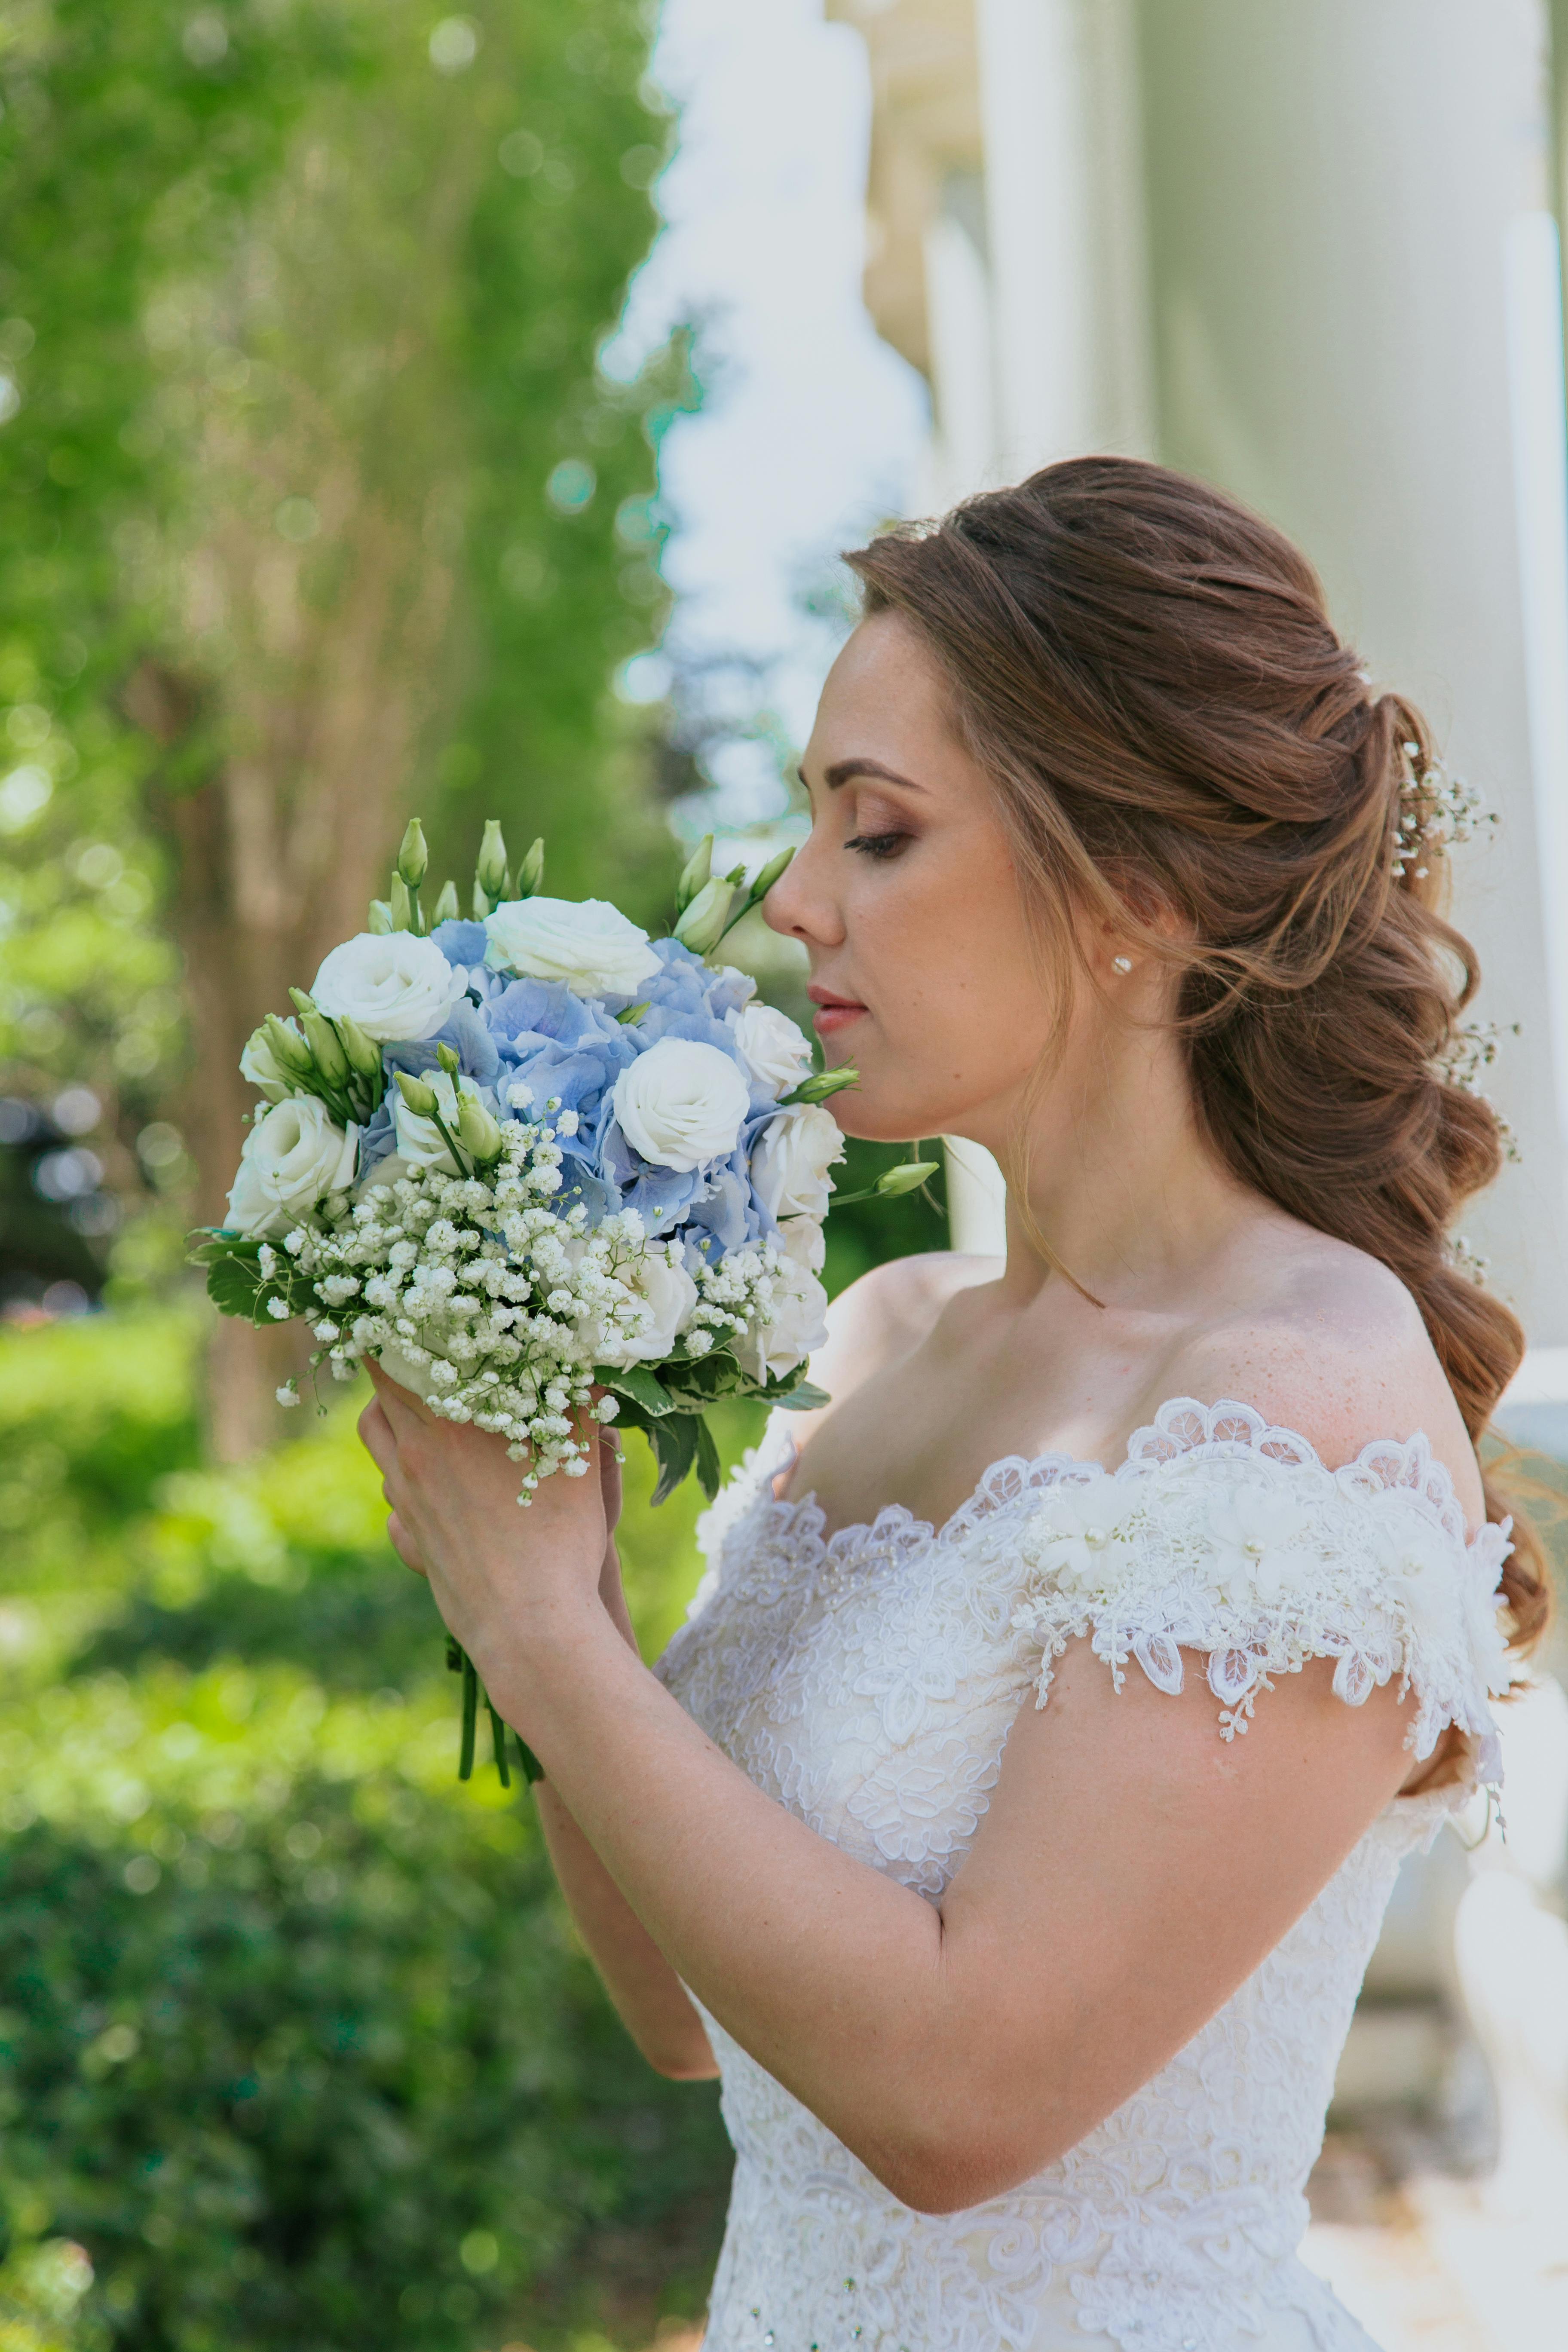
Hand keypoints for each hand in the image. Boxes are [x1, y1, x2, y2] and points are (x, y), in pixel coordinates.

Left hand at [357, 1362, 612, 1700]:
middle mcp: (413, 1460)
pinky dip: (407, 1489)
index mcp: (447, 1426)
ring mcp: (406, 1505)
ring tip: (430, 1424)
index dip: (391, 1335)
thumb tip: (580, 1364)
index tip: (402, 1317)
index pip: (393, 1361)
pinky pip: (394, 1506)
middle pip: (377, 1403)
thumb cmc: (559, 1540)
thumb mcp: (578, 1462)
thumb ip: (574, 1407)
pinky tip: (440, 1493)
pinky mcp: (412, 1542)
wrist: (530, 1628)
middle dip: (393, 1380)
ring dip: (395, 1430)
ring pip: (380, 1452)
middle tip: (420, 1365)